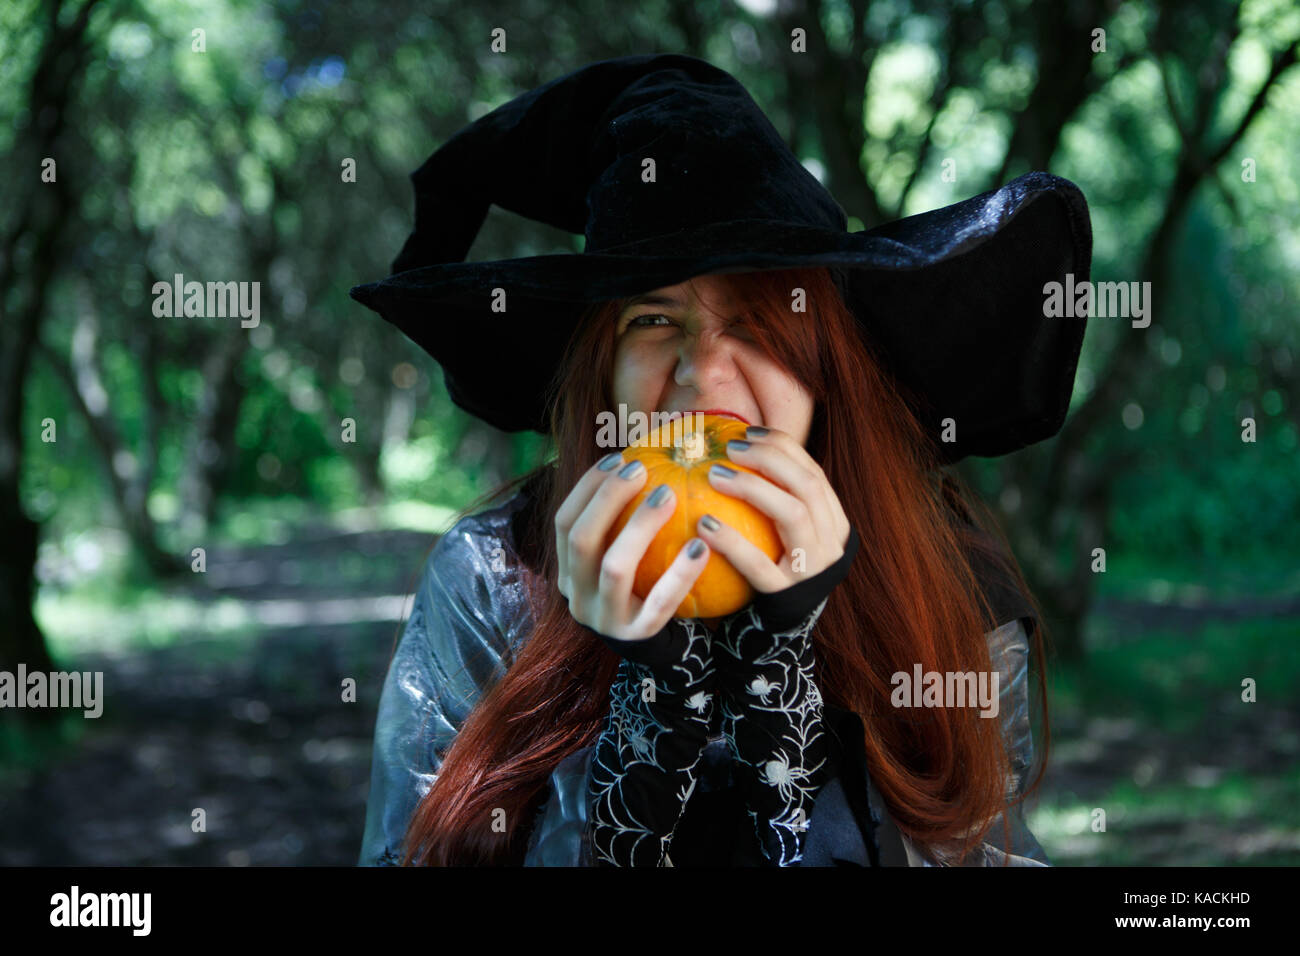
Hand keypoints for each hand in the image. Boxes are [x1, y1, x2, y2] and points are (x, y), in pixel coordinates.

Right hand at [554, 451, 710, 640]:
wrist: (657, 650)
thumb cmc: (642, 587)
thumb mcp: (623, 556)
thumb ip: (621, 519)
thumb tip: (642, 453)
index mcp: (568, 572)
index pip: (563, 522)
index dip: (587, 487)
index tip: (618, 457)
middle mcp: (578, 596)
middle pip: (581, 539)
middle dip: (607, 498)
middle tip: (641, 467)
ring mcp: (605, 619)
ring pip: (614, 567)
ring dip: (640, 526)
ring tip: (669, 495)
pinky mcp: (637, 636)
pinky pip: (660, 602)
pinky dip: (679, 572)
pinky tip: (701, 545)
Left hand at [696, 426, 850, 593]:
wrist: (774, 639)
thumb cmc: (768, 573)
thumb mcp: (778, 536)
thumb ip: (768, 498)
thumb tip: (728, 446)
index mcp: (833, 524)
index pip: (813, 473)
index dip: (782, 446)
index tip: (747, 432)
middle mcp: (831, 544)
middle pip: (807, 485)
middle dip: (769, 458)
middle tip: (729, 448)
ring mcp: (813, 571)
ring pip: (792, 514)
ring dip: (752, 487)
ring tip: (714, 475)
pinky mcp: (787, 597)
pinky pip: (758, 563)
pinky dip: (730, 540)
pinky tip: (702, 523)